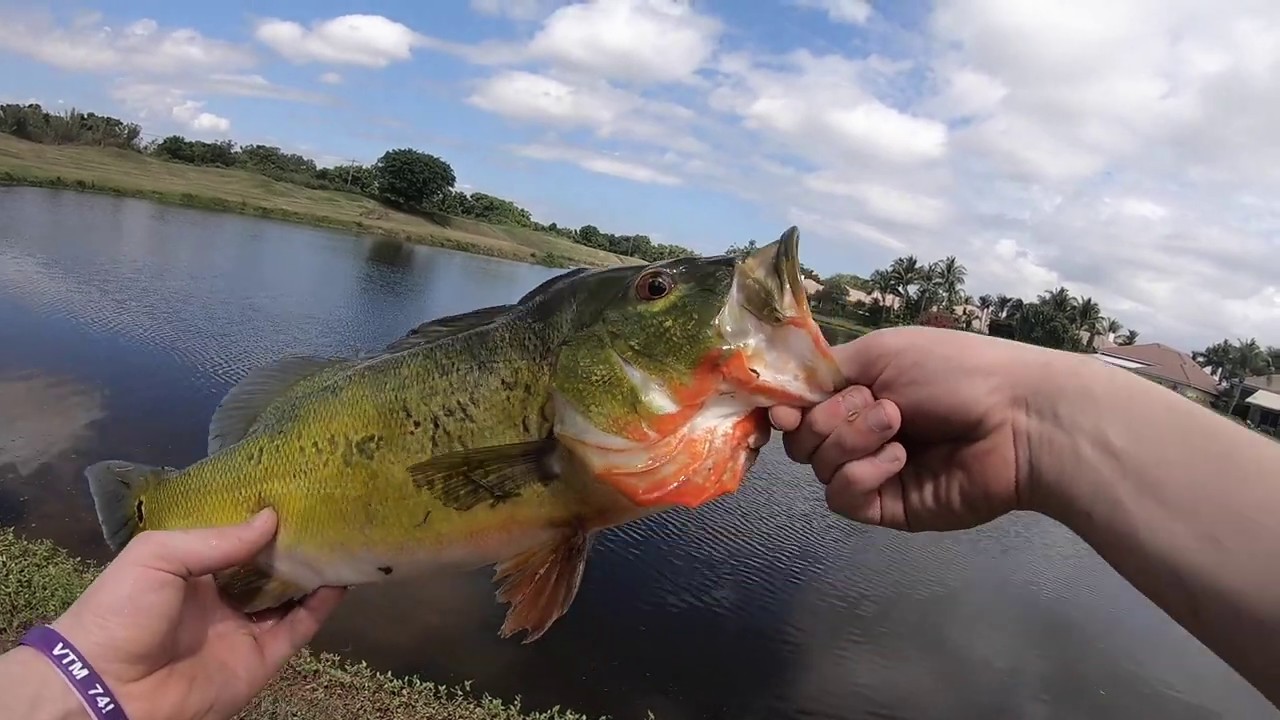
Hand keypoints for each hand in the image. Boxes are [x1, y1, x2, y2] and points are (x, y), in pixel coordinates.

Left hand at [48, 509, 345, 719]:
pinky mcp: (261, 658)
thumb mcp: (157, 556)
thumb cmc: (122, 611)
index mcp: (192, 570)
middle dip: (295, 542)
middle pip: (269, 566)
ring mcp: (243, 628)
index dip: (262, 518)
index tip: (294, 490)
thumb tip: (271, 519)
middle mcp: (221, 597)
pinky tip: (340, 577)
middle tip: (326, 510)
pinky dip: (322, 606)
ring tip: (342, 538)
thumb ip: (216, 539)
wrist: (109, 688)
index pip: (236, 539)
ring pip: (291, 595)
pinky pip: (299, 628)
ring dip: (315, 571)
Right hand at [771, 326, 1057, 530]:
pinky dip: (862, 474)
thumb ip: (825, 373)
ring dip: (853, 441)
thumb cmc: (954, 372)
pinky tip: (899, 460)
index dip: (786, 407)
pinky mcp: (888, 507)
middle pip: (802, 439)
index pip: (799, 405)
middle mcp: (861, 431)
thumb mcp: (881, 352)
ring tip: (899, 426)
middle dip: (831, 419)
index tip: (784, 406)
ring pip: (820, 466)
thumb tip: (778, 399)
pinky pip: (843, 497)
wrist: (1017, 419)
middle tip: (879, 405)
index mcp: (860, 390)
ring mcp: (874, 471)